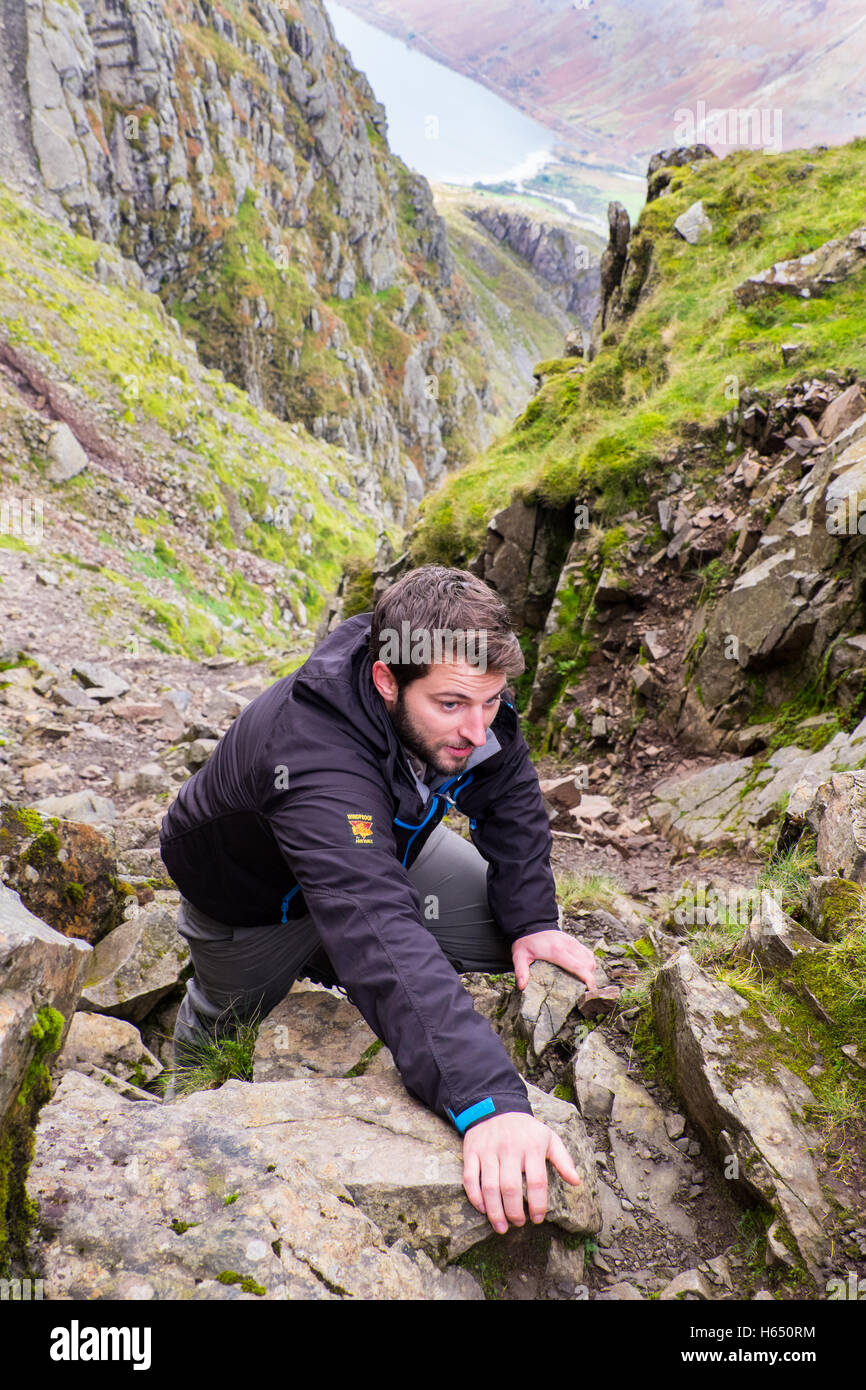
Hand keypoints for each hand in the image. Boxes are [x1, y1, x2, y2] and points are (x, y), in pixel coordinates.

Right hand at [462, 1112, 581, 1233]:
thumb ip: (563, 1160)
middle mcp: (509, 1149)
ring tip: (501, 1227)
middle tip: (518, 1224)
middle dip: (514, 1212)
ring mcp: (488, 1150)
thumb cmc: (526, 1129)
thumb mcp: (549, 1137)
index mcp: (532, 1147)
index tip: (538, 1219)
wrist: (495, 1106)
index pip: (537, 1181)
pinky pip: (470, 1178)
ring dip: (495, 1211)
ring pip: (489, 1186)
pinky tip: (483, 1209)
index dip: (538, 1204)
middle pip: (510, 1187)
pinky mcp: (472, 1152)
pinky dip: (475, 1197)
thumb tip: (576, 1182)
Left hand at [512, 929, 597, 990]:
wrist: (530, 924)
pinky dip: (588, 962)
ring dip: (590, 970)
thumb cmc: (526, 942)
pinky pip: (586, 952)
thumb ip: (521, 971)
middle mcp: (567, 946)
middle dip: (590, 978)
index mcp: (556, 951)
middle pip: (587, 964)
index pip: (578, 966)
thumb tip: (522, 986)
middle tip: (586, 990)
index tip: (590, 989)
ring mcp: (571, 942)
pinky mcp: (572, 940)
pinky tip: (583, 970)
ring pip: (589, 958)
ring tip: (585, 982)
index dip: (588, 979)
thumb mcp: (519, 956)